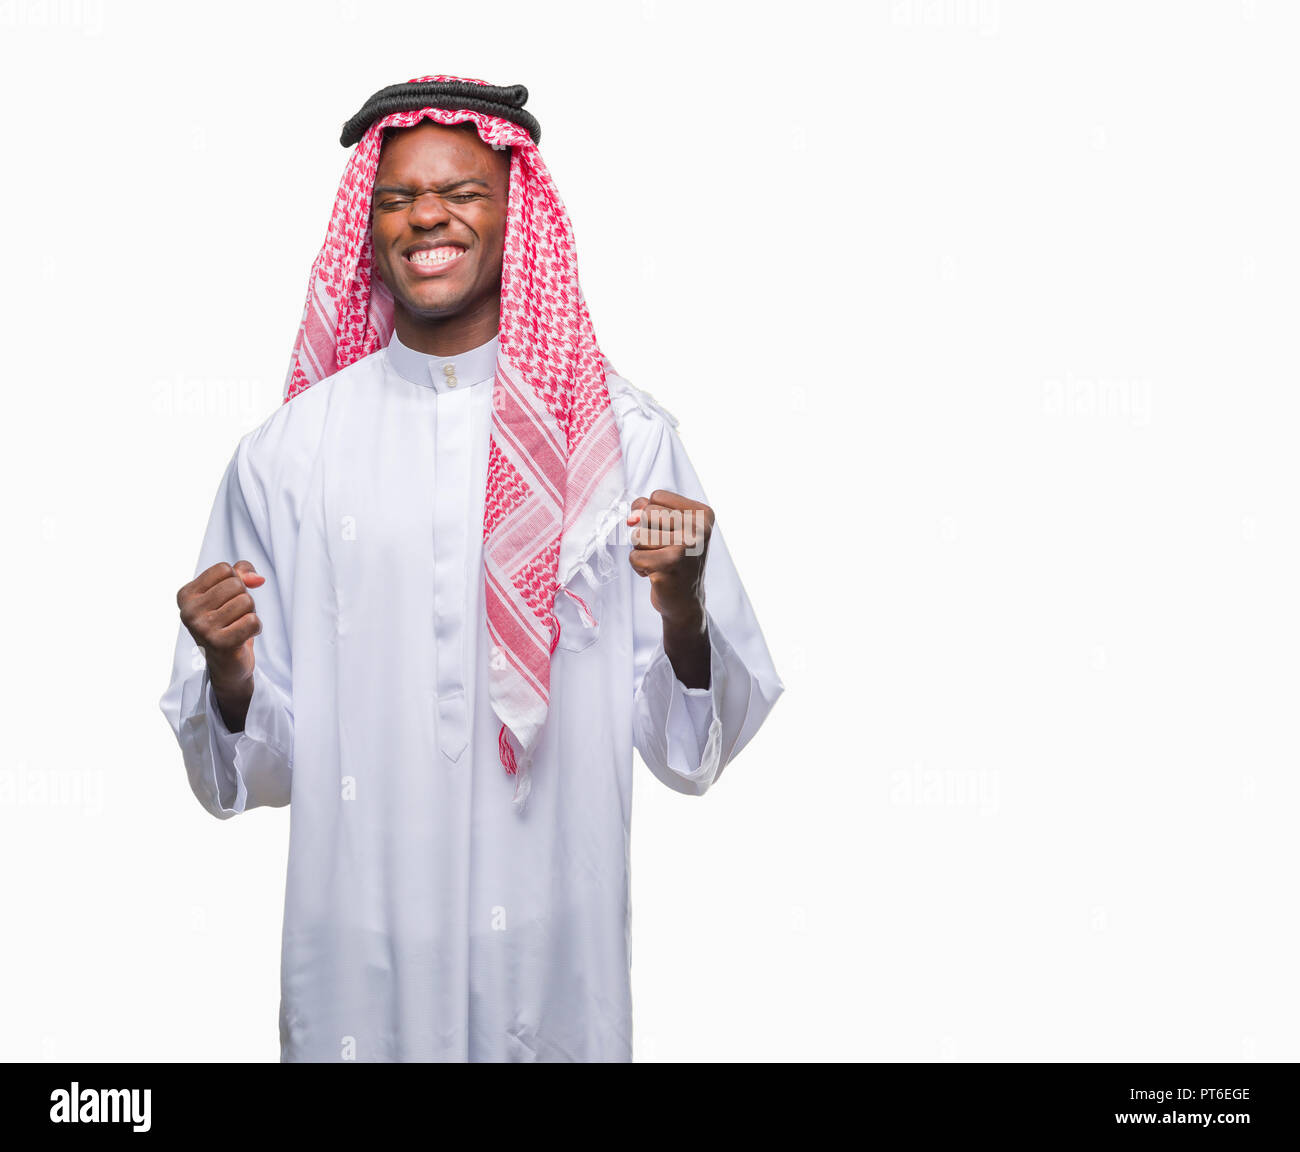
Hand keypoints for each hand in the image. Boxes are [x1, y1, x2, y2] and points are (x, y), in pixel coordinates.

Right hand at [176, 560, 265, 690]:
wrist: (227, 662)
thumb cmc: (228, 622)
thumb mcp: (231, 591)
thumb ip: (243, 572)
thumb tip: (257, 578)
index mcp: (186, 595)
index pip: (224, 569)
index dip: (235, 581)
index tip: (226, 600)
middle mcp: (188, 611)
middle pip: (236, 585)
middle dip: (244, 598)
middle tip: (234, 616)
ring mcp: (201, 628)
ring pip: (246, 602)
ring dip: (250, 614)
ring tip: (237, 626)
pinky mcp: (219, 644)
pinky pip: (253, 621)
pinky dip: (256, 627)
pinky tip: (244, 636)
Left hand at [627, 489, 712, 626]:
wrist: (685, 600)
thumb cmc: (674, 558)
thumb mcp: (669, 527)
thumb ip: (646, 509)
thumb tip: (631, 517)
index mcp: (702, 514)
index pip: (656, 496)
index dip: (652, 515)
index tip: (669, 533)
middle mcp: (699, 528)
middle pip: (646, 513)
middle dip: (646, 532)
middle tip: (663, 549)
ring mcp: (686, 547)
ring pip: (638, 535)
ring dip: (642, 550)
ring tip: (660, 562)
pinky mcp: (670, 565)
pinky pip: (634, 556)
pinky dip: (639, 567)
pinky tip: (657, 574)